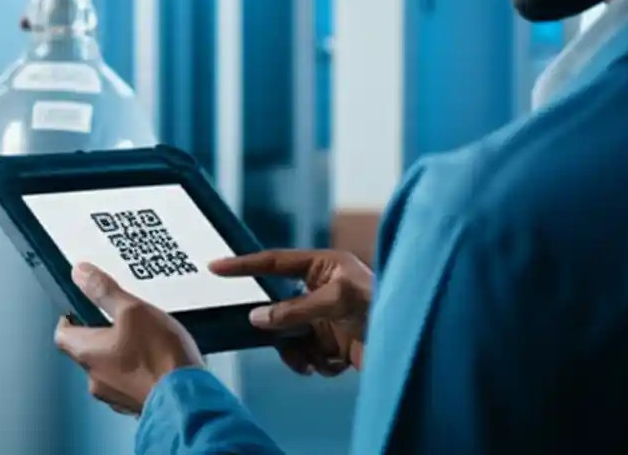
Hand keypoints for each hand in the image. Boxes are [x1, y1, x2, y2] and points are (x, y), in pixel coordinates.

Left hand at [54, 263, 203, 414]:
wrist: (187, 400)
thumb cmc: (159, 358)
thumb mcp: (133, 311)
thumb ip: (104, 291)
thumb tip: (81, 274)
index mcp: (87, 353)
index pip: (63, 334)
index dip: (69, 318)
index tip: (78, 308)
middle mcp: (96, 378)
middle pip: (87, 350)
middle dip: (101, 334)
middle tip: (119, 318)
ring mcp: (116, 394)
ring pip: (110, 367)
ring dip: (122, 353)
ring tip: (146, 337)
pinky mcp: (136, 403)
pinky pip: (131, 381)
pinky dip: (139, 369)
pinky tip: (159, 358)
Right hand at [210, 249, 372, 375]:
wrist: (412, 345)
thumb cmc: (382, 306)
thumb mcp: (335, 301)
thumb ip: (293, 309)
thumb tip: (258, 318)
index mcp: (323, 266)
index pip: (274, 262)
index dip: (244, 265)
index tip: (215, 267)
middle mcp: (322, 290)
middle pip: (278, 308)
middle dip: (279, 329)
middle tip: (279, 338)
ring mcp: (325, 319)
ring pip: (288, 337)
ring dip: (299, 353)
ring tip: (315, 360)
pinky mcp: (332, 345)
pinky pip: (306, 356)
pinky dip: (317, 364)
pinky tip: (337, 364)